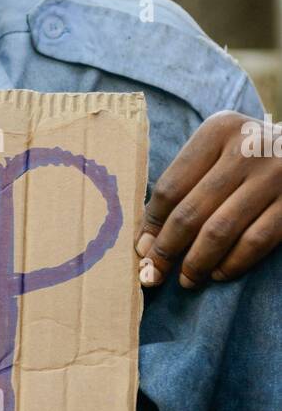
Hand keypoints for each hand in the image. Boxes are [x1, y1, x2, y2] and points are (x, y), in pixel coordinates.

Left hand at [136, 110, 281, 287]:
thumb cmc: (251, 155)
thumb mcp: (220, 150)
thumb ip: (186, 184)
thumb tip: (147, 243)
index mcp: (219, 130)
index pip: (171, 187)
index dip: (152, 224)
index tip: (142, 250)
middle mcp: (247, 148)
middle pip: (191, 212)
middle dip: (167, 250)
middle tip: (154, 274)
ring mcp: (274, 175)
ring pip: (219, 231)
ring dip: (197, 263)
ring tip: (187, 279)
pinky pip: (254, 242)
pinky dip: (232, 264)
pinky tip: (219, 274)